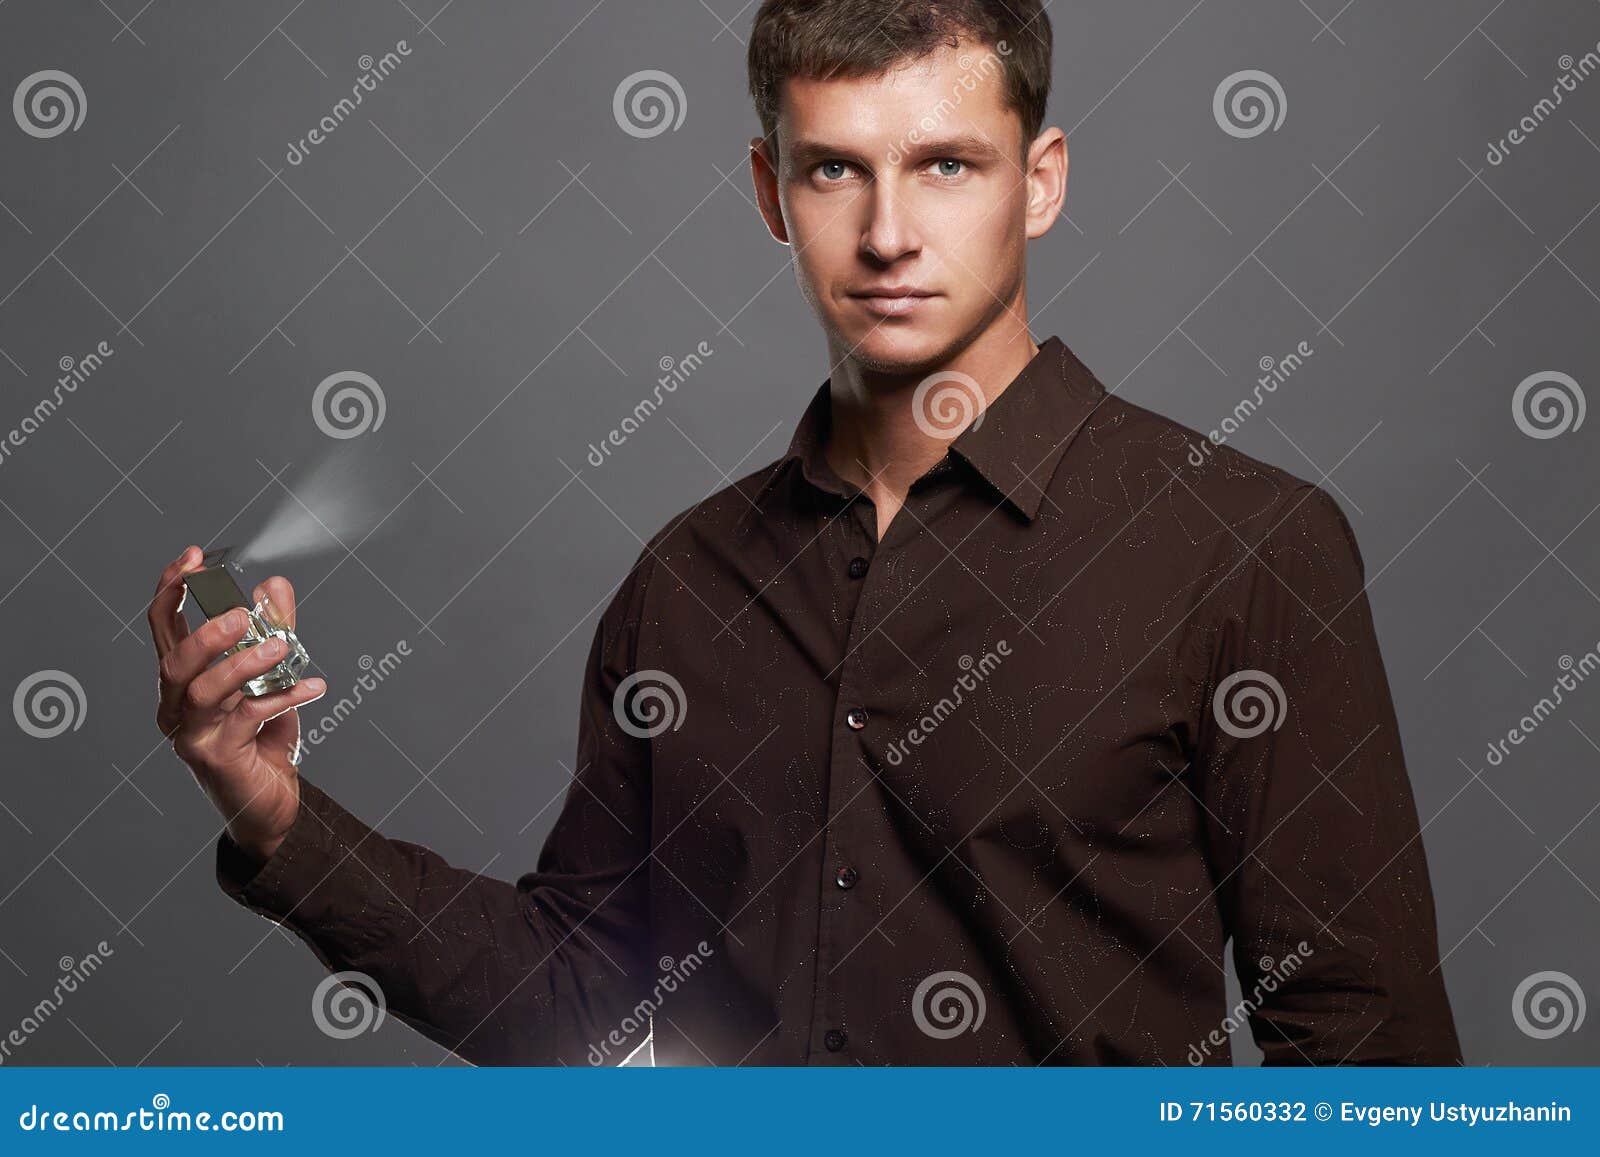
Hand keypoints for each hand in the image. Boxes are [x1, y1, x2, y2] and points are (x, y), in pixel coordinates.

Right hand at [148, 545, 326, 863]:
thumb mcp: (270, 675)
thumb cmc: (261, 736)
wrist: (270, 800)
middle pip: (175, 661)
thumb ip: (272, 630)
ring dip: (244, 663)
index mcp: (180, 679)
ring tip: (282, 647)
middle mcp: (175, 706)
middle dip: (207, 633)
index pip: (162, 626)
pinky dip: (281, 697)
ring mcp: (190, 734)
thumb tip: (275, 585)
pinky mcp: (215, 757)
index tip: (194, 557)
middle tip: (241, 614)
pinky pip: (246, 719)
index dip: (171, 589)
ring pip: (205, 691)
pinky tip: (313, 687)